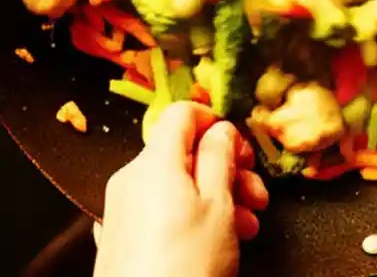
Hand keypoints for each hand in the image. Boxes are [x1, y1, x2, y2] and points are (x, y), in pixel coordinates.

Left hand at [93, 102, 269, 276]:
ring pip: (173, 185)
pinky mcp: (119, 238)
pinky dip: (187, 216)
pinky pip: (157, 211)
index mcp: (153, 162)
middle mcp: (130, 179)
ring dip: (214, 196)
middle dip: (225, 169)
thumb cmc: (187, 267)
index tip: (242, 149)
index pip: (180, 115)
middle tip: (257, 196)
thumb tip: (220, 130)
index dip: (215, 123)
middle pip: (181, 153)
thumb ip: (220, 159)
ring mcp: (121, 210)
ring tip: (245, 227)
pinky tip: (214, 241)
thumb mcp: (218, 206)